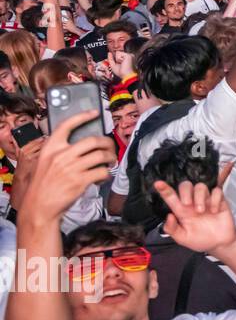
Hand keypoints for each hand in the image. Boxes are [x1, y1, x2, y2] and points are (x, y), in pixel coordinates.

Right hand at [15, 111, 114, 225]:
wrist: (40, 206)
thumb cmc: (45, 184)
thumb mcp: (46, 162)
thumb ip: (60, 152)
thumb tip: (84, 145)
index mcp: (50, 148)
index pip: (66, 125)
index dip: (82, 116)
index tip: (94, 113)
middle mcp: (61, 155)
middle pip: (93, 140)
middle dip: (107, 143)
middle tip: (110, 147)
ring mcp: (71, 168)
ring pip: (101, 155)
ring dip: (110, 158)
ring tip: (110, 162)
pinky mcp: (80, 180)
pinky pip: (102, 171)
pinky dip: (106, 174)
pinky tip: (102, 177)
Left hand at [152, 179, 235, 256]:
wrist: (219, 244)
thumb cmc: (201, 240)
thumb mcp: (182, 239)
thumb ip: (173, 229)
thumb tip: (168, 217)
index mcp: (181, 211)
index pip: (171, 197)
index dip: (164, 189)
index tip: (158, 184)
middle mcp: (192, 203)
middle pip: (186, 186)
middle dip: (185, 192)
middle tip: (187, 204)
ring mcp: (206, 201)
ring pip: (200, 186)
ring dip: (200, 197)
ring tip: (201, 210)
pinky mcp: (219, 201)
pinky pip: (216, 191)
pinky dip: (215, 199)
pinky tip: (214, 210)